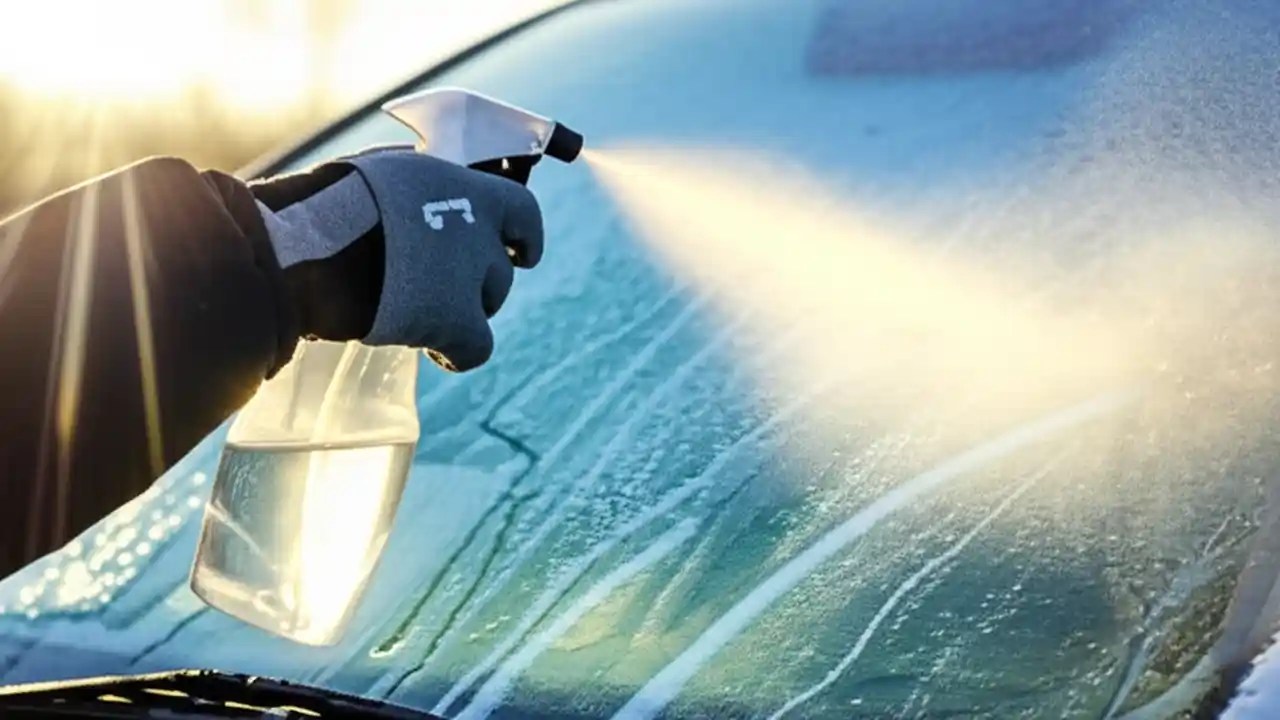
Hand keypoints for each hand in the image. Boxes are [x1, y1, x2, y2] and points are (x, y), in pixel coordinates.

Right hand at [254, 148, 543, 371]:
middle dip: (475, 281)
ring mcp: (470, 275)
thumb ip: (418, 189)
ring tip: (416, 311)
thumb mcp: (383, 175)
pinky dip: (457, 353)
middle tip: (435, 289)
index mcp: (463, 184)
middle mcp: (478, 226)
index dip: (524, 235)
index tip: (520, 250)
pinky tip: (434, 351)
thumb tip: (425, 199)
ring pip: (488, 304)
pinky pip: (475, 349)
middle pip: (499, 268)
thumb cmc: (326, 206)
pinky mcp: (455, 320)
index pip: (522, 210)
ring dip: (461, 310)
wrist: (306, 247)